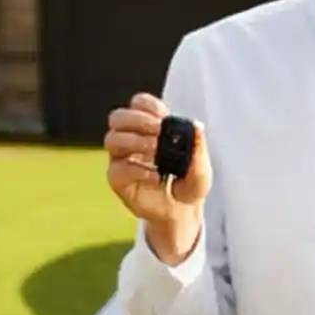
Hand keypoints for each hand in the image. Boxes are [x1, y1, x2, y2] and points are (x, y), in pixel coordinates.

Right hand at [105, 92, 211, 264]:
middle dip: (137, 119)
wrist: (183, 211)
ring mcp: (122, 159)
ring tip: (157, 152)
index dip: (147, 105)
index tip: (163, 116)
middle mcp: (132, 139)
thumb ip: (198, 147)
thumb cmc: (189, 183)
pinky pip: (118, 169)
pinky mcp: (118, 180)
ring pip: (112, 139)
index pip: (138, 104)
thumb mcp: (201, 166)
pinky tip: (156, 176)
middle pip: (118, 117)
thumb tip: (197, 126)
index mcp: (151, 128)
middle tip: (158, 130)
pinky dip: (138, 170)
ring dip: (135, 141)